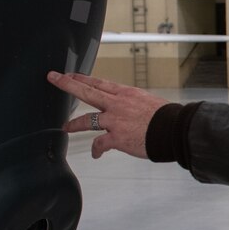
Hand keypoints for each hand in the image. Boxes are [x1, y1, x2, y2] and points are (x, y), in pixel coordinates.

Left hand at [47, 71, 168, 158]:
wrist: (174, 129)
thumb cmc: (167, 117)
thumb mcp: (149, 102)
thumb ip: (133, 105)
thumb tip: (129, 111)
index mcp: (126, 94)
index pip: (100, 83)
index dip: (83, 78)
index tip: (72, 75)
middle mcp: (117, 104)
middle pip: (86, 92)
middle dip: (68, 84)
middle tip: (54, 78)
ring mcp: (115, 121)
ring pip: (87, 120)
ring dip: (74, 124)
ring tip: (66, 127)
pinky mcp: (116, 138)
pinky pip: (100, 144)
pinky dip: (97, 150)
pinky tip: (96, 154)